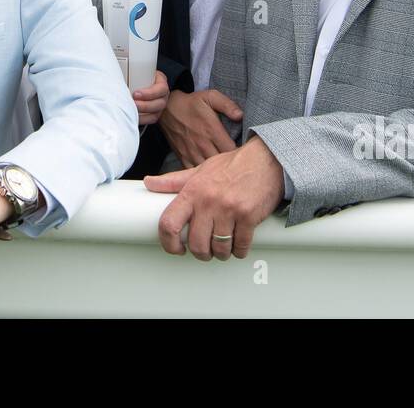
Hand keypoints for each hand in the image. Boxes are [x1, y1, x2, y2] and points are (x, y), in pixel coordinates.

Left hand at [133, 70, 169, 125]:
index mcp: (161, 83)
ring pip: (155, 114)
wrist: (144, 84)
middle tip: (132, 104)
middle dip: (144, 105)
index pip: (161, 88)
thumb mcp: (141, 71)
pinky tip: (132, 118)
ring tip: (131, 112)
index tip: (135, 93)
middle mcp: (163, 96)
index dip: (149, 93)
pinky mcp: (154, 115)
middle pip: (159, 104)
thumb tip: (114, 68)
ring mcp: (159, 107)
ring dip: (142, 115)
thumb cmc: (141, 77)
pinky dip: (141, 120)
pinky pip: (149, 121)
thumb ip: (132, 70)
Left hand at [145, 137, 283, 260]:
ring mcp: (229, 209)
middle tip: (206, 250)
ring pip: (219, 248)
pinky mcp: (248, 217)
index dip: (169, 243)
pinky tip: (239, 244)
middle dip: (201, 253)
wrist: (265, 160)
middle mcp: (209, 201)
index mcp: (193, 190)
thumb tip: (148, 183)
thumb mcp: (200, 170)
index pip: (169, 223)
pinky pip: (241, 246)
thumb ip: (173, 181)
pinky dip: (239, 250)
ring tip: (223, 247)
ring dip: (221, 253)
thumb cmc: (232, 166)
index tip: (176, 248)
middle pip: (197, 243)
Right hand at [159, 88, 242, 167]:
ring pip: (207, 171)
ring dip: (216, 172)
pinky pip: (193, 172)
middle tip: (236, 163)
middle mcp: (202, 144)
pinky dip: (201, 175)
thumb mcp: (210, 96)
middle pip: (221, 163)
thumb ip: (227, 105)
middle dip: (229, 165)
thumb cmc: (192, 103)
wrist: (167, 109)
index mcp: (212, 130)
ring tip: (223, 170)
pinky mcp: (183, 157)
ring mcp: (192, 152)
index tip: (244, 152)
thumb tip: (241, 116)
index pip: (231, 149)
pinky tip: (207, 173)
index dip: (240, 153)